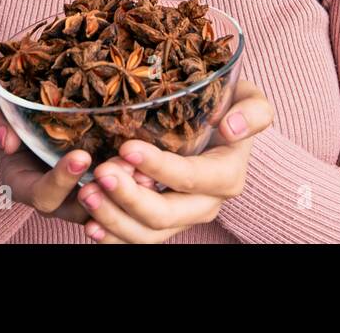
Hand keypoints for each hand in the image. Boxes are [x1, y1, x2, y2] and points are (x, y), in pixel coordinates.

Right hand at [0, 89, 159, 225]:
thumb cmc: (11, 104)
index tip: (81, 157)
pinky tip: (157, 167)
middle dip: (105, 191)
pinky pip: (125, 194)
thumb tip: (4, 139)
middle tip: (126, 166)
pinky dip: (140, 183)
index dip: (61, 182)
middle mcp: (57, 194)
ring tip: (148, 169)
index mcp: (26, 183)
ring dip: (129, 189)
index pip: (43, 195)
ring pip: (110, 204)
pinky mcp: (108, 181)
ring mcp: (84, 189)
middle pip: (82, 208)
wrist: (36, 99)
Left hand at [75, 77, 274, 242]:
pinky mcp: (162, 223)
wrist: (225, 126)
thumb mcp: (251, 100)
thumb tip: (230, 128)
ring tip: (87, 194)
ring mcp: (182, 218)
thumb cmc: (231, 107)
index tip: (128, 148)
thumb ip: (252, 112)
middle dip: (129, 197)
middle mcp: (206, 204)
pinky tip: (90, 225)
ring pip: (147, 234)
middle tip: (100, 174)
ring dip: (114, 218)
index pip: (190, 178)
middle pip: (164, 214)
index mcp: (226, 176)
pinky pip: (136, 239)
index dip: (159, 167)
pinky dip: (112, 236)